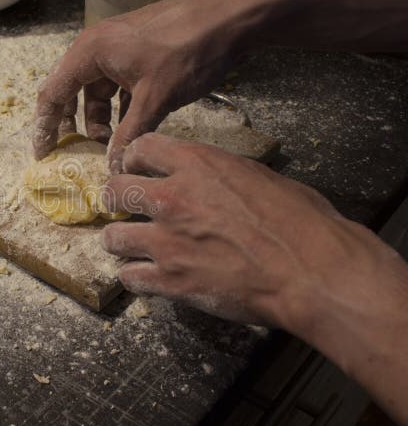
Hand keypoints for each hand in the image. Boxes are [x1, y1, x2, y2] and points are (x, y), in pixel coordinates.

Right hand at [32, 0, 249, 173]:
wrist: (231, 17)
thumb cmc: (187, 51)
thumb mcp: (155, 99)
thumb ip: (129, 136)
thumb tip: (113, 169)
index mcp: (90, 52)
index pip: (52, 93)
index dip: (45, 126)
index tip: (43, 154)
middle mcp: (97, 48)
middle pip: (71, 91)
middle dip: (72, 124)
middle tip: (75, 153)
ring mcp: (119, 49)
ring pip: (98, 91)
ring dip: (100, 119)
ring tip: (111, 145)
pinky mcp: (139, 54)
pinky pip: (118, 86)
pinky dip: (121, 108)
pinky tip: (133, 128)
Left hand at [100, 133, 407, 332]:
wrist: (313, 270)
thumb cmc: (301, 222)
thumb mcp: (259, 176)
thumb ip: (220, 175)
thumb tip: (208, 179)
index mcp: (197, 164)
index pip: (140, 147)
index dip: (133, 159)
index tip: (134, 169)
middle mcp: (172, 197)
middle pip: (115, 191)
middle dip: (116, 200)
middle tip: (123, 209)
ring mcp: (167, 240)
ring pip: (112, 237)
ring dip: (120, 241)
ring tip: (130, 246)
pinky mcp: (171, 279)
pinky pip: (129, 277)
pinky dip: (135, 278)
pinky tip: (146, 276)